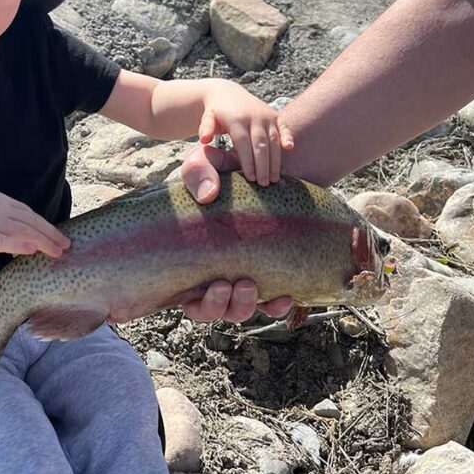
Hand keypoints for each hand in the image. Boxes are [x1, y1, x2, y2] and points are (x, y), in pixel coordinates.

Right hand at [0, 189, 70, 256]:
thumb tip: (12, 232)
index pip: (29, 213)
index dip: (45, 225)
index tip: (57, 234)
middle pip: (32, 222)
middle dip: (51, 234)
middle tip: (66, 245)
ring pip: (23, 231)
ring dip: (43, 242)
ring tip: (57, 252)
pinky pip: (4, 241)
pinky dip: (20, 245)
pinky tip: (33, 250)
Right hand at [178, 141, 292, 322]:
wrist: (270, 168)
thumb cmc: (231, 169)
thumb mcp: (208, 162)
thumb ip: (198, 171)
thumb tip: (207, 195)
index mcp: (194, 259)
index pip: (188, 299)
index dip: (198, 304)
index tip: (214, 284)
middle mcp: (217, 274)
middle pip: (212, 311)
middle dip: (218, 306)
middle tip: (227, 284)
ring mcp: (244, 276)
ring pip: (239, 311)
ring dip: (243, 306)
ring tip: (250, 285)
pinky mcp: (269, 274)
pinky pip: (270, 304)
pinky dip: (276, 306)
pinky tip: (285, 297)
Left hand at [198, 84, 292, 186]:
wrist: (227, 94)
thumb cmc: (216, 114)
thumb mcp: (207, 118)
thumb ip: (205, 128)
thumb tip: (204, 140)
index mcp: (237, 119)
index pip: (244, 143)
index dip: (248, 161)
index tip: (250, 178)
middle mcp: (254, 116)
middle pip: (261, 143)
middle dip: (263, 165)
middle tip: (265, 184)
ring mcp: (266, 115)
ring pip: (274, 139)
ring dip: (275, 159)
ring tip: (275, 178)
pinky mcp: (275, 115)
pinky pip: (284, 127)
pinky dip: (288, 137)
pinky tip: (290, 148)